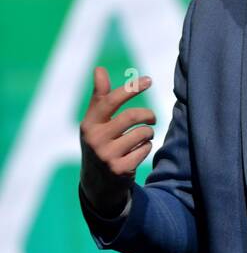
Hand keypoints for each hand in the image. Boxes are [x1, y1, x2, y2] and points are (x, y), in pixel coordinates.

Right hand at [79, 67, 155, 214]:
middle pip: (131, 116)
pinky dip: (147, 147)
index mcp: (89, 124)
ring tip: (144, 136)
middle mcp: (95, 139)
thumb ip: (100, 97)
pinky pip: (145, 149)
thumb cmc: (100, 143)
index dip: (130, 89)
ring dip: (148, 133)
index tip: (149, 80)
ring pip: (142, 134)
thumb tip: (99, 69)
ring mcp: (106, 155)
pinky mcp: (119, 169)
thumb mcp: (95, 122)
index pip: (110, 100)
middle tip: (152, 118)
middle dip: (147, 115)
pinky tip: (138, 152)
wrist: (97, 183)